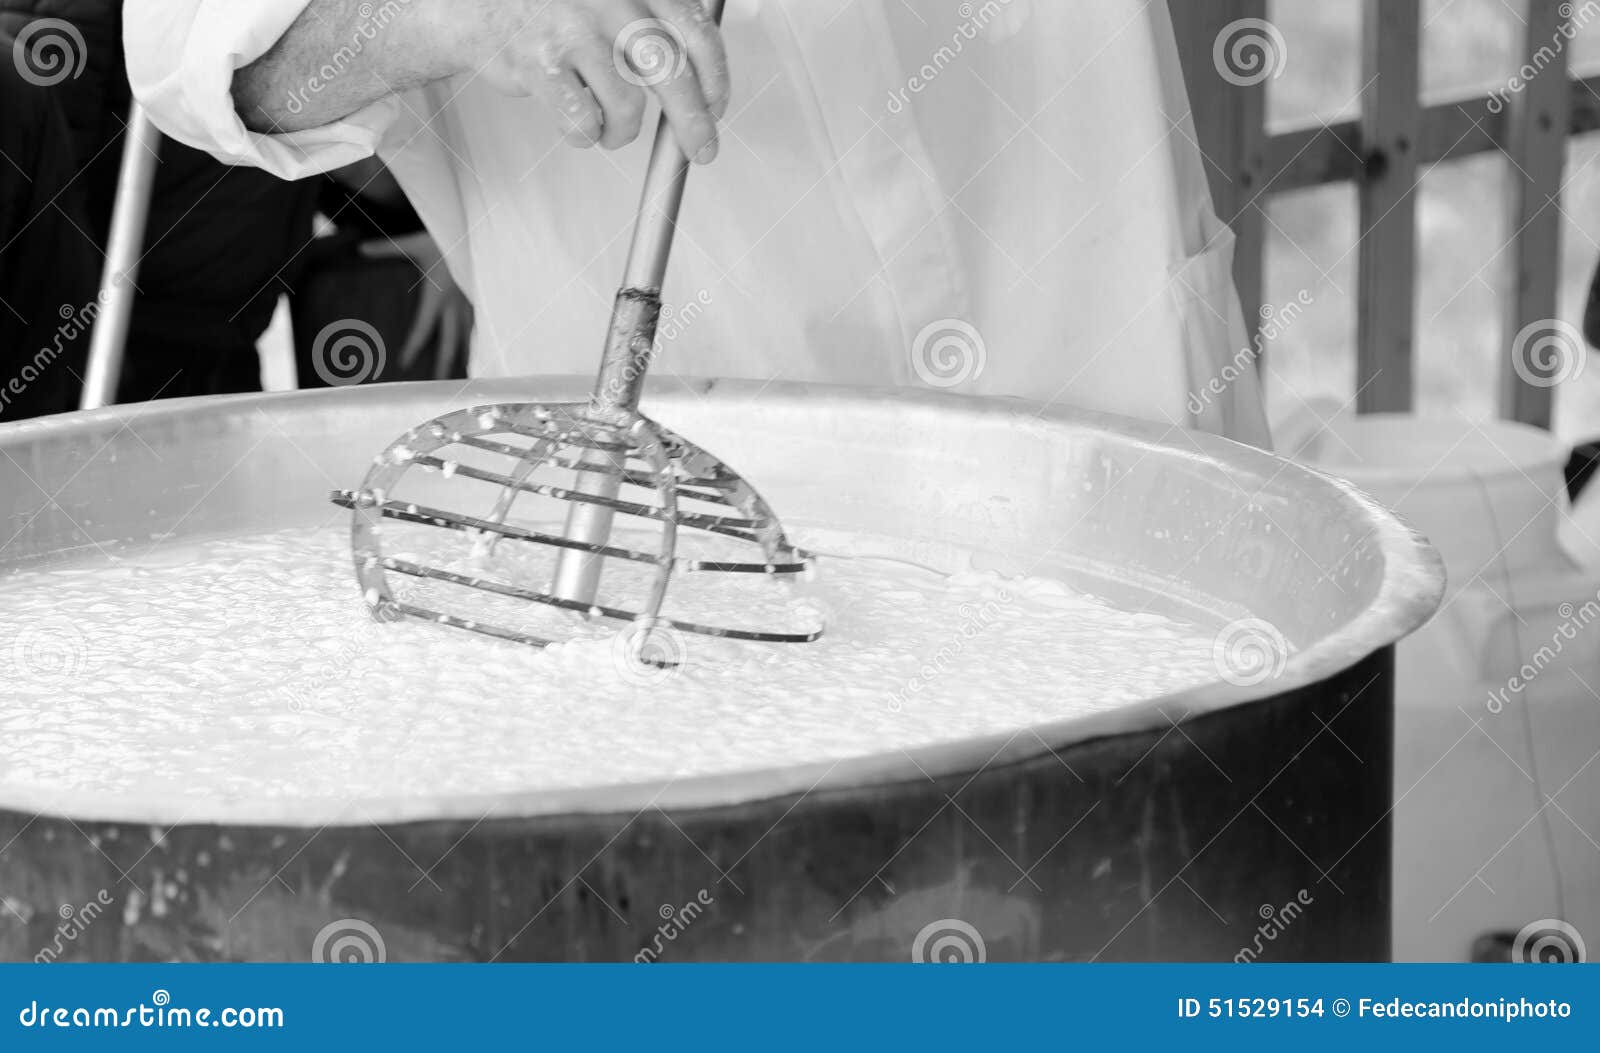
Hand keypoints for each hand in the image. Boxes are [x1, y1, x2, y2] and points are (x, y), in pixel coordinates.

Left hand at [360, 233, 473, 379]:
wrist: (472, 232)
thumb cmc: (442, 238)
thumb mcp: (413, 243)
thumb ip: (387, 248)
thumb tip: (360, 250)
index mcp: (437, 296)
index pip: (423, 329)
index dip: (413, 347)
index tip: (404, 363)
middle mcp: (454, 305)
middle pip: (450, 342)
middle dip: (445, 364)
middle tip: (439, 383)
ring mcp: (468, 303)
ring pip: (467, 336)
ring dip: (463, 356)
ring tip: (461, 373)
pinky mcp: (476, 299)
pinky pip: (475, 325)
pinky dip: (474, 339)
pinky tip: (473, 349)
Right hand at [460, 0, 728, 160]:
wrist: (476, 8)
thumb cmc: (553, 10)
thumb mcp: (611, 0)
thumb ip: (654, 25)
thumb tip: (703, 89)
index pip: (696, 32)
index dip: (716, 79)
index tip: (717, 106)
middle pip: (672, 74)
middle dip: (694, 123)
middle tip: (701, 149)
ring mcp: (574, 30)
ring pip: (628, 108)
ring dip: (622, 131)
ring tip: (608, 125)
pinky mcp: (541, 65)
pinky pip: (584, 124)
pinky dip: (585, 135)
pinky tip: (577, 122)